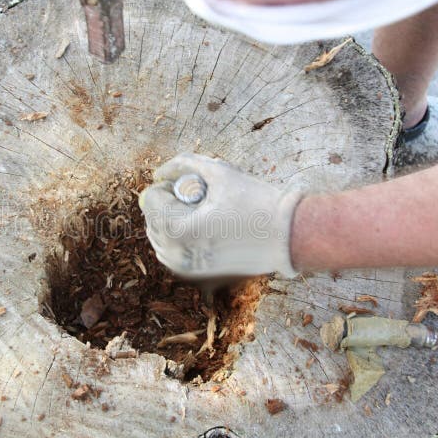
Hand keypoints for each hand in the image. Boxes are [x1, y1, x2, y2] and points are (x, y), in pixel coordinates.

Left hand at [138, 153, 302, 278]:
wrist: (287, 236)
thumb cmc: (256, 201)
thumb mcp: (219, 172)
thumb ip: (184, 165)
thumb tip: (159, 173)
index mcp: (176, 230)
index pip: (150, 198)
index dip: (170, 184)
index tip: (195, 184)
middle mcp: (174, 254)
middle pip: (151, 216)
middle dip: (170, 201)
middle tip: (201, 197)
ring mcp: (182, 267)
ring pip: (158, 233)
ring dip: (173, 217)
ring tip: (205, 212)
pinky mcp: (192, 273)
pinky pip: (169, 249)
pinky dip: (178, 234)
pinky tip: (205, 225)